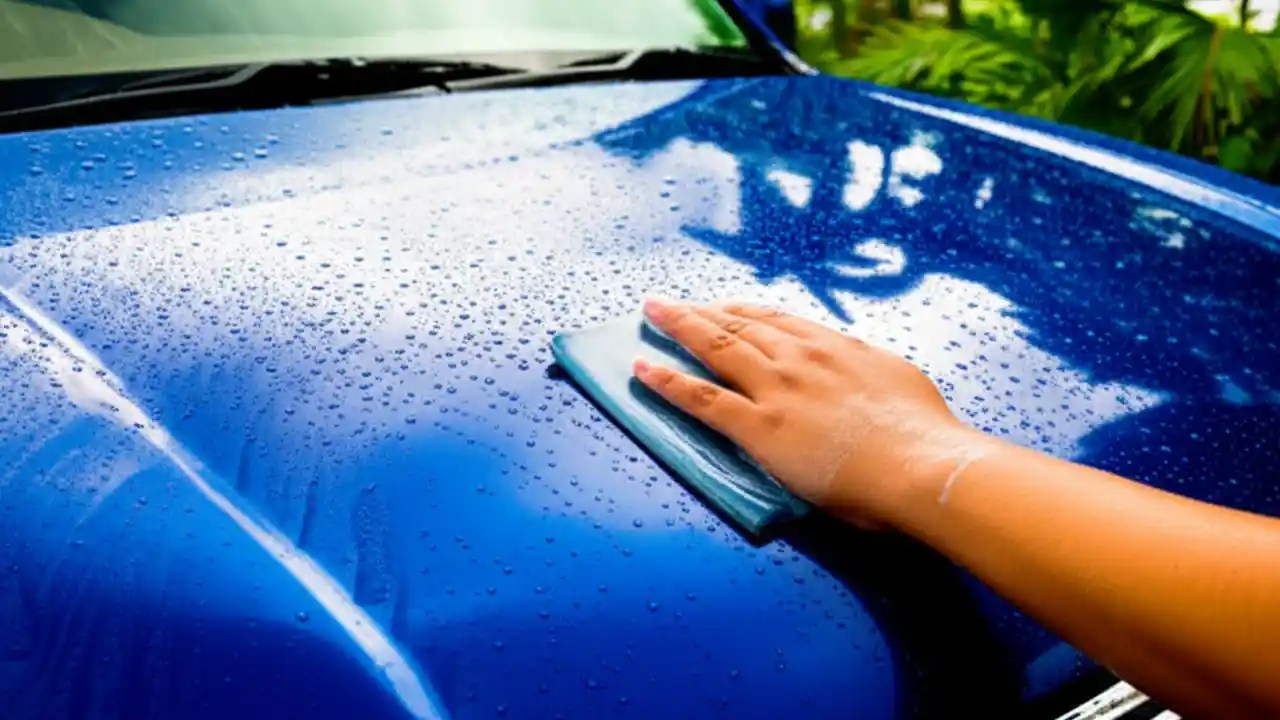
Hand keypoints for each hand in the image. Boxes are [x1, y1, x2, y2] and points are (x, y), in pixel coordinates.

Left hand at [634, 299, 991, 529]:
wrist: (921, 463)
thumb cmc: (922, 435)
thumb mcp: (900, 382)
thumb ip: (872, 371)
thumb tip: (867, 374)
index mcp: (835, 347)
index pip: (778, 320)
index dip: (745, 312)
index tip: (726, 306)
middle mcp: (800, 358)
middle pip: (739, 325)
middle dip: (702, 311)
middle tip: (673, 303)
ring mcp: (776, 389)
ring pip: (716, 347)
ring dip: (679, 327)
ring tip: (653, 313)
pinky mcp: (759, 426)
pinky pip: (702, 398)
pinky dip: (668, 381)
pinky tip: (643, 368)